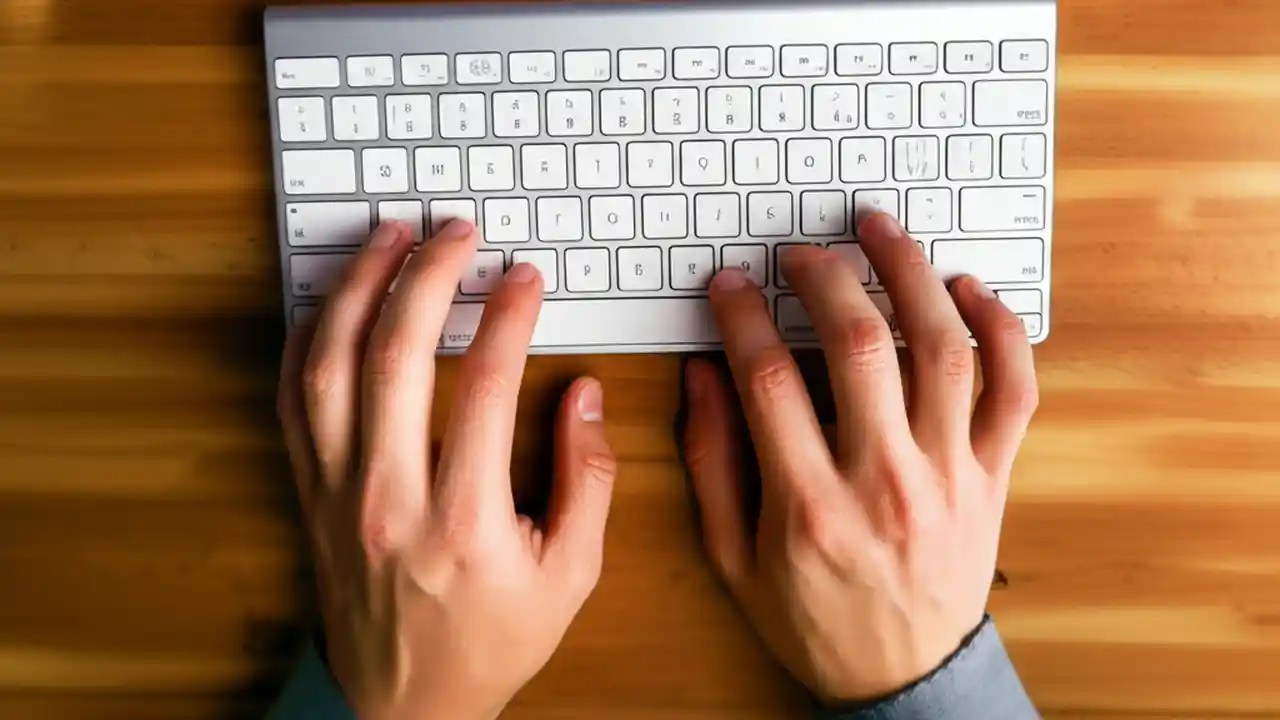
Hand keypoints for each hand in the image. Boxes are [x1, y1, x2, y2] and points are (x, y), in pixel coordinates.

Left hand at [277, 220, 616, 719]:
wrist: (402, 706)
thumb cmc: (491, 642)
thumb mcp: (571, 575)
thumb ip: (588, 480)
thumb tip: (585, 395)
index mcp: (465, 520)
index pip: (483, 386)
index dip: (507, 316)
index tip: (525, 278)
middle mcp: (391, 497)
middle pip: (395, 357)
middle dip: (427, 277)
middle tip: (454, 232)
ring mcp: (339, 493)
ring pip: (329, 367)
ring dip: (356, 290)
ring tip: (387, 238)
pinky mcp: (311, 494)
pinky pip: (294, 400)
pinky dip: (308, 339)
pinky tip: (333, 300)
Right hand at [683, 212, 1037, 703]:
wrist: (903, 677)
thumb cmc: (813, 619)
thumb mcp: (733, 557)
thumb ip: (712, 462)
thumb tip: (703, 375)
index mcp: (810, 506)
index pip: (769, 381)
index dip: (743, 318)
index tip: (731, 285)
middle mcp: (885, 481)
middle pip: (860, 346)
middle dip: (825, 279)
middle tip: (801, 253)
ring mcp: (948, 474)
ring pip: (942, 350)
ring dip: (911, 276)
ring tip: (882, 232)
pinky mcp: (990, 476)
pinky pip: (1013, 391)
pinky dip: (1001, 332)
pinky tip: (969, 291)